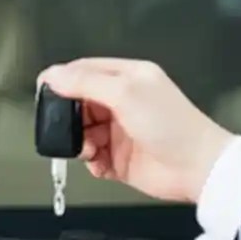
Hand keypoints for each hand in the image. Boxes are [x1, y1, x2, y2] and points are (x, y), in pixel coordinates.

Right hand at [37, 58, 234, 202]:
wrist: (197, 168)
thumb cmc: (172, 126)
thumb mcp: (125, 93)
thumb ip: (86, 82)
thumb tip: (53, 75)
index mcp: (128, 77)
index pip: (85, 70)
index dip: (62, 79)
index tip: (44, 91)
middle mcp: (123, 102)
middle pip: (79, 103)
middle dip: (70, 116)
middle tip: (69, 127)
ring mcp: (121, 130)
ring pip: (83, 132)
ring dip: (79, 142)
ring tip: (89, 150)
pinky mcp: (120, 158)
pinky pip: (93, 158)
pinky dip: (91, 162)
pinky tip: (100, 164)